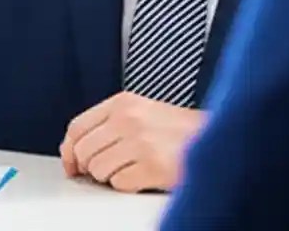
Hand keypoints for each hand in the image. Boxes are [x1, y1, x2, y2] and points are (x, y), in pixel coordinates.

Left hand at [58, 92, 203, 192]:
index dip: (69, 150)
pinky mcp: (153, 166)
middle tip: (110, 169)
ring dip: (111, 177)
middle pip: (83, 151)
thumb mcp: (142, 113)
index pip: (77, 127)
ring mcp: (140, 142)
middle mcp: (128, 119)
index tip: (71, 164)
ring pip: (98, 170)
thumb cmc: (180, 131)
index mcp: (123, 103)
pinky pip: (119, 184)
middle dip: (91, 167)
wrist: (218, 140)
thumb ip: (108, 124)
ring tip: (133, 169)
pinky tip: (145, 176)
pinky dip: (129, 185)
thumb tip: (73, 150)